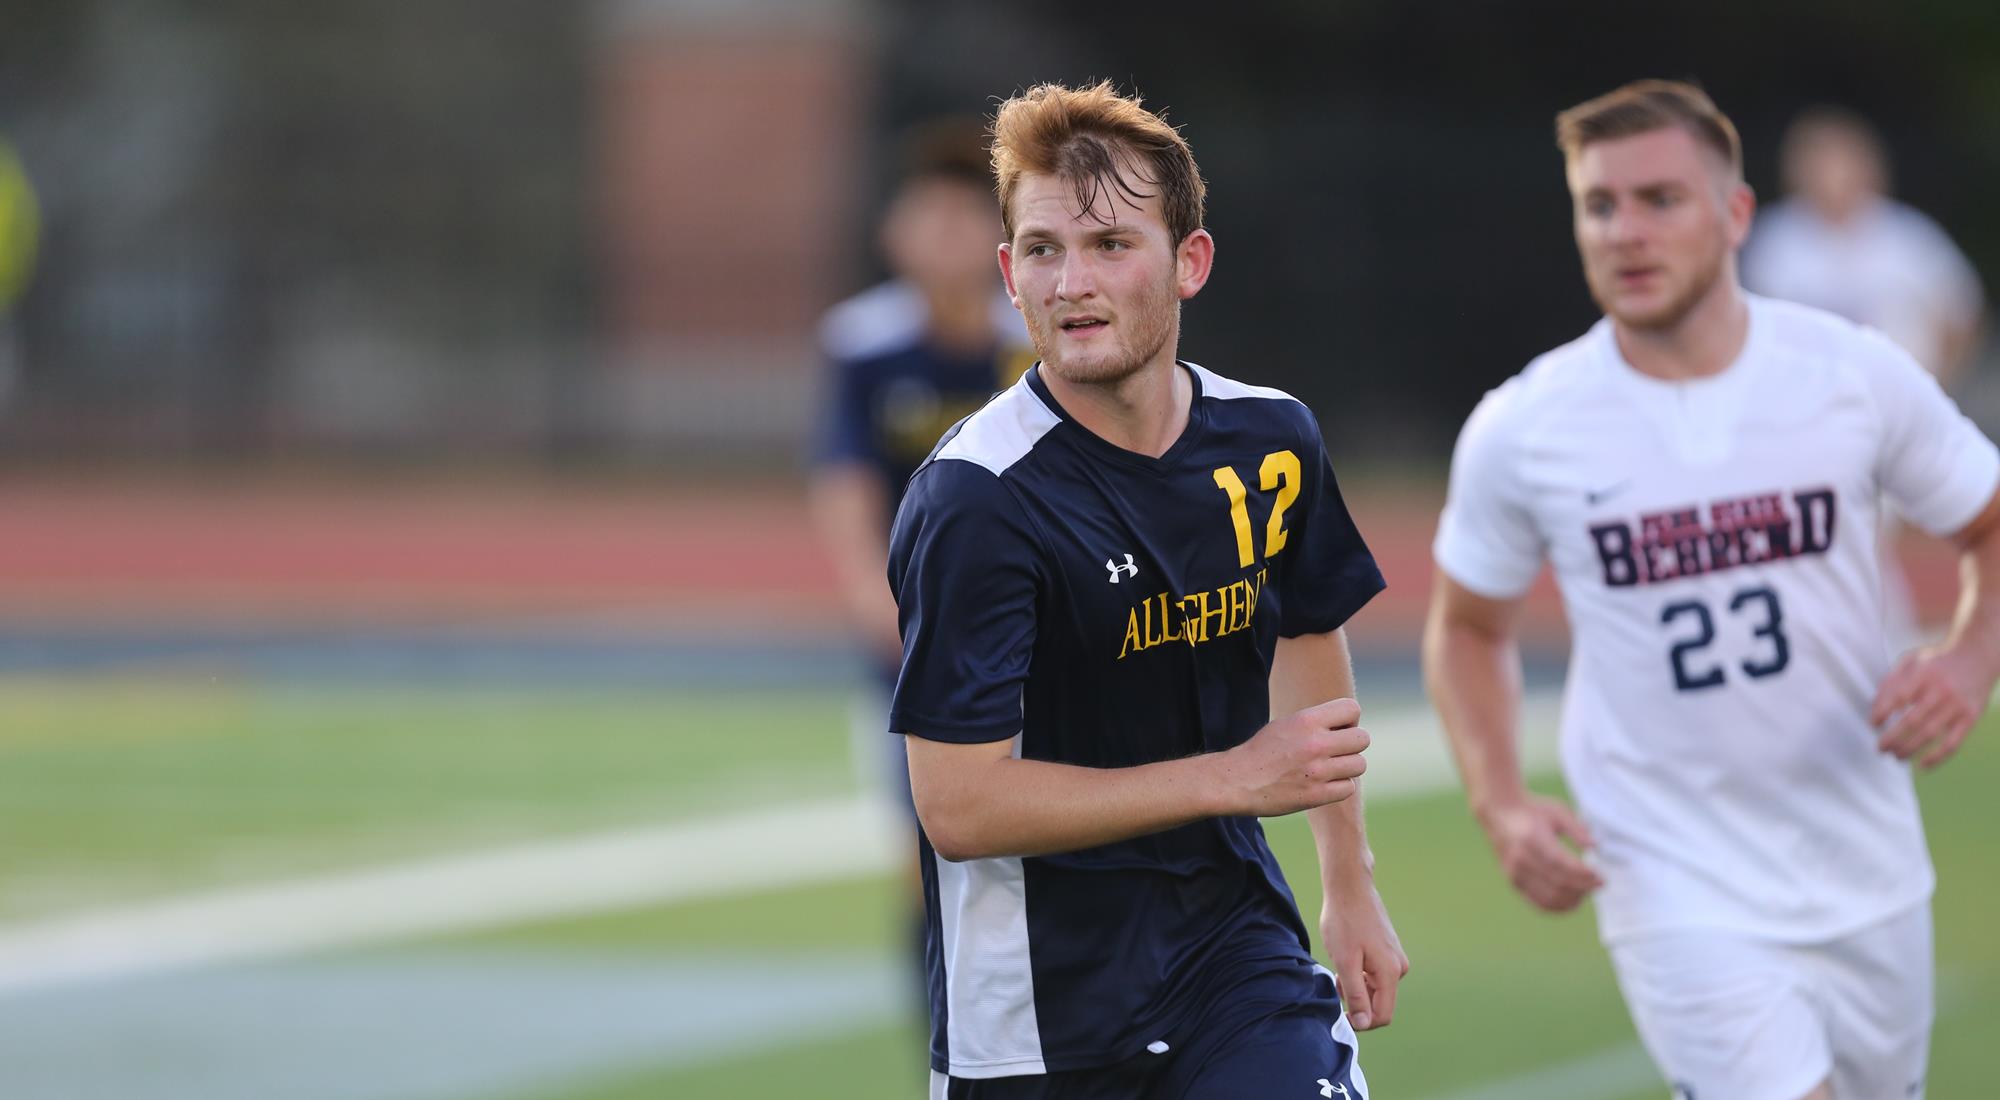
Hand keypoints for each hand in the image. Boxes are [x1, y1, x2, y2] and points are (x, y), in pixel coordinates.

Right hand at [1216, 699, 1368, 816]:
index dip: (1349, 719)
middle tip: (1335, 752)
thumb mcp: (1287, 724)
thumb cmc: (1263, 751)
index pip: (1352, 708)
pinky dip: (1339, 787)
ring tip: (1328, 769)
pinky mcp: (1317, 795)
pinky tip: (1322, 784)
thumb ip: (1317, 721)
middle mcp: (1315, 743)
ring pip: (1359, 764)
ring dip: (1347, 767)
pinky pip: (1349, 788)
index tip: (1337, 729)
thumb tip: (1348, 723)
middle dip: (1352, 745)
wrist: (1237, 781)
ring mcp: (1318, 771)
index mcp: (1306, 720)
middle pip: (1362, 738)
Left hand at [1320, 875, 1407, 1030]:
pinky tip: (1346, 960)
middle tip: (1335, 984)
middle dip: (1357, 1002)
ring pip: (1375, 988)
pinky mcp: (1388, 951)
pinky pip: (1375, 975)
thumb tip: (1363, 1023)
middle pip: (1380, 1003)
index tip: (1339, 1012)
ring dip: (1356, 987)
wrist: (1350, 888)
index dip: (1361, 1021)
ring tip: (1338, 969)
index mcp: (1391, 973)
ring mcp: (1395, 958)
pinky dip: (1359, 975)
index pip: (1382, 1015)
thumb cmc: (1344, 921)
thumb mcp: (1344, 962)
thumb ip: (1355, 994)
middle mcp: (1399, 968)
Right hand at [1478, 795, 1601, 911]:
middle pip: (1558, 883)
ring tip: (1586, 892)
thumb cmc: (1533, 811)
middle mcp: (1522, 858)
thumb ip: (1576, 828)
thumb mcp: (1557, 810)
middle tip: (1598, 885)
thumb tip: (1594, 847)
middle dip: (1583, 888)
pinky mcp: (1513, 881)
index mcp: (1533, 838)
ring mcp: (1515, 872)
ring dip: (1572, 899)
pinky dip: (1557, 907)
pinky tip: (1572, 902)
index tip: (1601, 877)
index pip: (1563, 864)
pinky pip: (1537, 902)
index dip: (1584, 875)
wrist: (1499, 813)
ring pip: (1549, 896)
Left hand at [1872, 644, 1996, 768]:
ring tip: (1895, 756)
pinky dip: (1937, 757)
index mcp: (1924, 674)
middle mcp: (1941, 690)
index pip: (1898, 697)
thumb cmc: (1936, 662)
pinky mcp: (1970, 718)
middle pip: (1912, 721)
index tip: (1872, 724)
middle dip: (1892, 738)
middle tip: (1880, 748)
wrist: (1978, 657)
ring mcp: (1957, 706)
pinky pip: (1953, 743)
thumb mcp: (1912, 660)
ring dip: (1909, 749)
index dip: (1882, 712)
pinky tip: (1922, 765)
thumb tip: (1875, 710)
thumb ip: (1890, 681)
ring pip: (1930, 734)